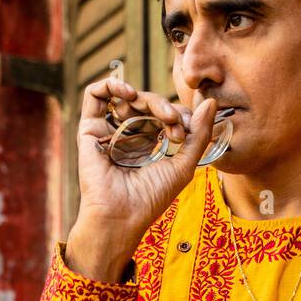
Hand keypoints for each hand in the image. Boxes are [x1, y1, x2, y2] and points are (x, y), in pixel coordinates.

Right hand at [67, 76, 217, 276]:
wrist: (122, 214)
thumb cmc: (152, 198)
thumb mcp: (184, 165)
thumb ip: (198, 135)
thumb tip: (210, 101)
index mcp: (148, 145)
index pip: (165, 116)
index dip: (180, 115)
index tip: (187, 131)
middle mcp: (127, 137)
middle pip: (149, 105)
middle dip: (167, 108)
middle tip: (176, 124)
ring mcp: (109, 132)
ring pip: (128, 99)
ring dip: (149, 99)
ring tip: (162, 116)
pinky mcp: (89, 129)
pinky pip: (95, 95)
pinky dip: (112, 85)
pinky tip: (130, 94)